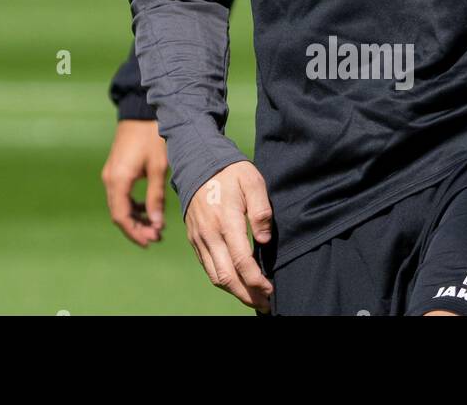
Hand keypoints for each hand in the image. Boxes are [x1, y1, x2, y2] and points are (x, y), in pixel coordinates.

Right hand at [101, 120, 167, 245]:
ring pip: (119, 205)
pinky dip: (132, 206)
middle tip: (157, 237)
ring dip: (135, 218)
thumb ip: (155, 198)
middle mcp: (110, 178)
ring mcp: (110, 173)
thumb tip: (156, 225)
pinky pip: (120, 194)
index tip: (151, 241)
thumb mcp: (158, 168)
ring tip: (155, 227)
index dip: (135, 232)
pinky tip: (147, 209)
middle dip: (136, 228)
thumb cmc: (152, 137)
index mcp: (118, 180)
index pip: (121, 216)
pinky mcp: (115, 169)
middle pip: (119, 213)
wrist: (141, 111)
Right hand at [184, 160, 274, 310]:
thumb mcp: (252, 181)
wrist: (197, 162)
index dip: (257, 281)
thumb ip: (261, 210)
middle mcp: (210, 233)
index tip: (271, 289)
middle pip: (227, 277)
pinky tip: (236, 283)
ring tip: (253, 299)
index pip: (242, 262)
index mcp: (226, 221)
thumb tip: (264, 240)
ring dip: (235, 292)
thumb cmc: (230, 172)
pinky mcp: (194, 238)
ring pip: (215, 276)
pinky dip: (222, 280)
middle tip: (265, 304)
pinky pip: (207, 266)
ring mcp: (199, 238)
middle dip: (247, 295)